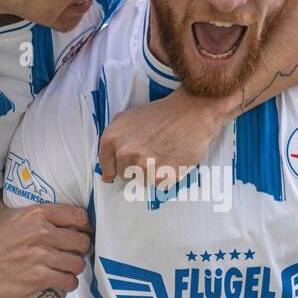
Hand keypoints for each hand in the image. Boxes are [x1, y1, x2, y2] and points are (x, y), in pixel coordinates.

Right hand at [0, 199, 90, 297]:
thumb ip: (11, 205)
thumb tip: (12, 201)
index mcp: (36, 214)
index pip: (77, 215)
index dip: (84, 225)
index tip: (82, 231)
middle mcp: (42, 233)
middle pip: (82, 241)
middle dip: (81, 248)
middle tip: (75, 252)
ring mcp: (42, 256)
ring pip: (77, 263)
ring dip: (75, 267)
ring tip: (69, 268)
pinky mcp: (39, 278)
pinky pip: (68, 281)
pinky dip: (69, 283)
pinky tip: (63, 281)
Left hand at [98, 87, 236, 187]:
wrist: (191, 113)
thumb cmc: (161, 114)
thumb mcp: (128, 118)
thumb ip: (113, 143)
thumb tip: (106, 177)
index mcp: (112, 139)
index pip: (106, 166)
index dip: (115, 167)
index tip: (123, 166)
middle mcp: (125, 153)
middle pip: (124, 176)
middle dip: (135, 168)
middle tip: (151, 152)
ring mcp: (143, 166)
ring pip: (142, 181)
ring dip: (152, 173)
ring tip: (163, 154)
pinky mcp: (162, 175)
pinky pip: (159, 185)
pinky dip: (166, 176)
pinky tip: (172, 160)